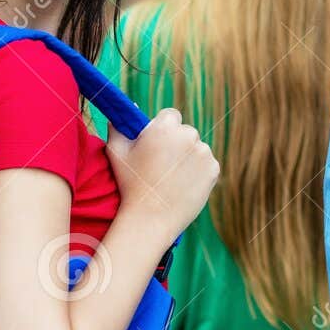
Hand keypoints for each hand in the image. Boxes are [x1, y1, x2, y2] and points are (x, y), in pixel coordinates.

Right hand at [105, 107, 218, 238]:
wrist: (151, 218)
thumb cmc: (130, 185)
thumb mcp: (116, 153)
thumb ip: (118, 127)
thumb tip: (124, 111)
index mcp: (165, 127)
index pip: (171, 116)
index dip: (163, 129)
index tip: (156, 144)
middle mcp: (188, 135)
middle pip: (185, 132)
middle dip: (176, 142)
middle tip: (163, 164)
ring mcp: (203, 152)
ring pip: (197, 148)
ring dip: (188, 157)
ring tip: (172, 178)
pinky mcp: (213, 169)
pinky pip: (207, 164)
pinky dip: (198, 171)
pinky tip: (183, 184)